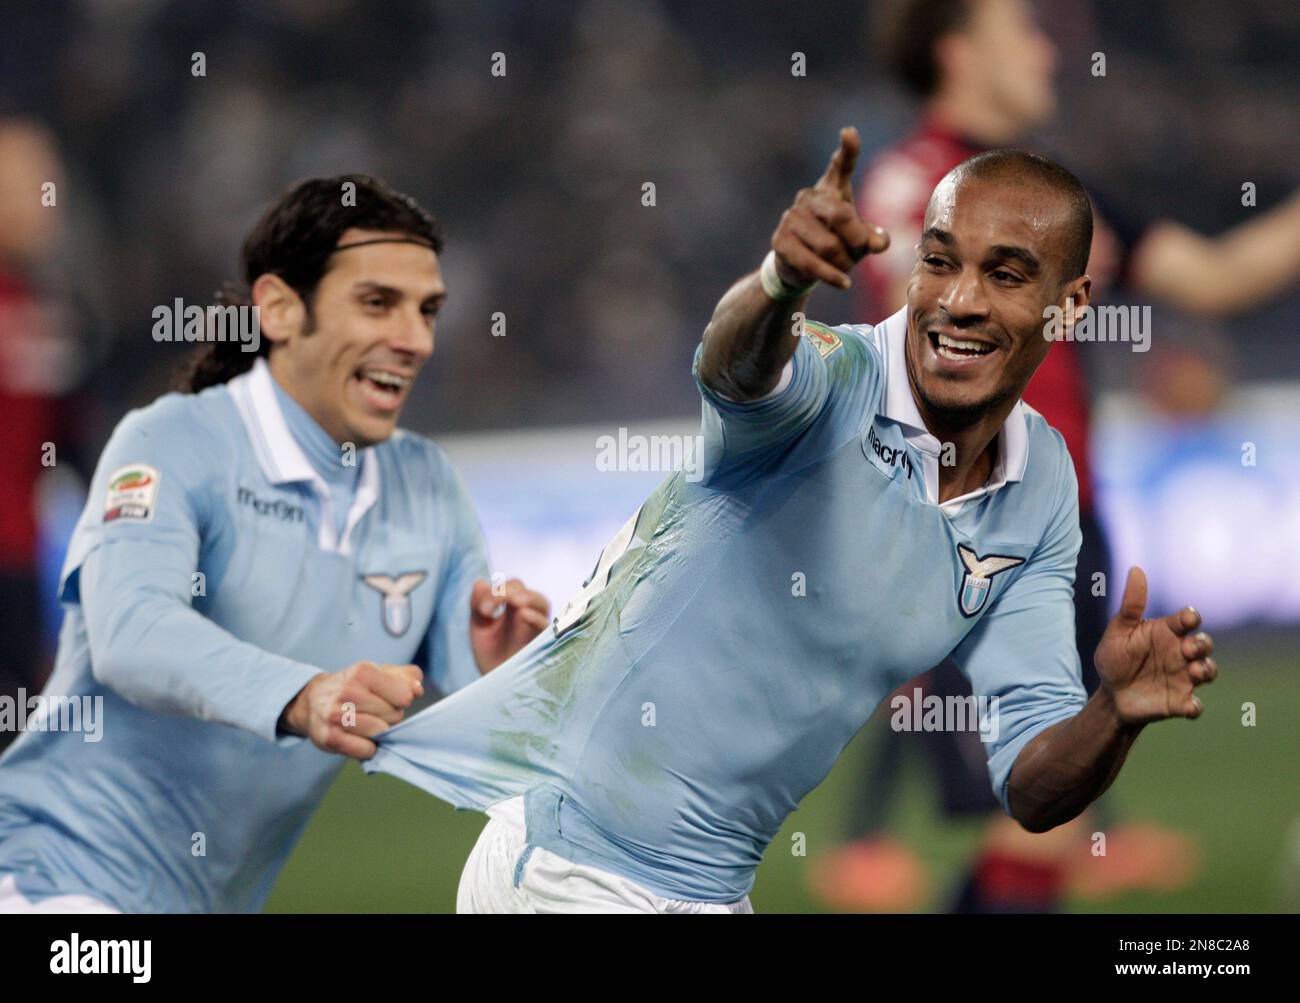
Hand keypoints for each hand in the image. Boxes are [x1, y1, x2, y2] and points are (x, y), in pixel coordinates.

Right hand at [279, 661, 423, 759]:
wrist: (313, 700)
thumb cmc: (355, 686)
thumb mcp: (380, 673)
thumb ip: (406, 677)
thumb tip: (418, 690)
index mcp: (363, 672)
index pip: (404, 696)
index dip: (401, 701)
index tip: (389, 699)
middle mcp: (347, 691)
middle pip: (393, 716)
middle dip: (389, 717)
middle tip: (373, 712)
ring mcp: (335, 715)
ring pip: (379, 733)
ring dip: (378, 733)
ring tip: (366, 724)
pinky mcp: (328, 737)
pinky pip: (365, 750)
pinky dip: (368, 748)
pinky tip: (360, 739)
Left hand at [469, 578, 549, 673]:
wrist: (496, 685)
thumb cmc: (491, 655)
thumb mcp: (480, 628)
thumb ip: (478, 605)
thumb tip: (479, 582)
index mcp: (513, 607)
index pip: (510, 587)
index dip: (496, 591)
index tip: (481, 611)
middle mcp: (528, 613)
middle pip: (525, 590)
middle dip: (507, 592)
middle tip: (487, 608)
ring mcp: (536, 627)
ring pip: (541, 602)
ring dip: (527, 598)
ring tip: (513, 601)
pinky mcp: (543, 642)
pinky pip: (546, 626)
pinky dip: (536, 618)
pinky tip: (523, 614)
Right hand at [771, 126, 889, 290]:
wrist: (798, 267)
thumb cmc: (835, 245)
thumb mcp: (859, 241)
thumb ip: (872, 239)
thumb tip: (879, 242)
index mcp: (831, 189)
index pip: (841, 166)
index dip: (847, 150)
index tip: (849, 133)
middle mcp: (809, 197)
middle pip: (842, 216)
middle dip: (857, 241)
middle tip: (860, 253)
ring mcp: (791, 218)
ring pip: (829, 245)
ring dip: (843, 263)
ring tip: (844, 268)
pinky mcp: (781, 241)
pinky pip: (812, 262)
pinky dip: (832, 276)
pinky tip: (842, 283)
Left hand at [1095, 567, 1216, 726]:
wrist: (1110, 694)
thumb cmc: (1115, 658)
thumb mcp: (1119, 631)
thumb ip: (1131, 604)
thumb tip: (1136, 569)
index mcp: (1167, 632)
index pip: (1187, 620)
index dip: (1191, 618)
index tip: (1187, 619)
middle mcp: (1181, 653)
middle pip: (1204, 644)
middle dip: (1202, 644)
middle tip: (1188, 648)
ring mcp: (1183, 677)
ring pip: (1208, 671)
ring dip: (1206, 670)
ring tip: (1195, 671)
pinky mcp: (1180, 702)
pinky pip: (1195, 706)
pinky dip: (1195, 707)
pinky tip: (1189, 706)